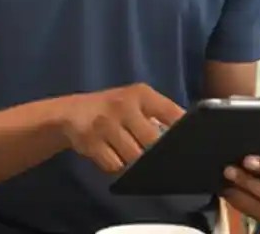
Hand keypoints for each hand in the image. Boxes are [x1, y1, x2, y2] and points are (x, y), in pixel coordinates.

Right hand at [60, 83, 184, 173]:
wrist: (70, 113)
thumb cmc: (112, 109)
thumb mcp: (136, 102)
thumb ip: (159, 115)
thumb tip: (185, 137)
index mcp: (142, 94)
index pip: (172, 112)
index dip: (183, 130)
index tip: (190, 143)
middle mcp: (124, 105)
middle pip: (153, 141)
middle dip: (155, 152)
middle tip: (152, 154)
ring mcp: (105, 123)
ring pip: (134, 157)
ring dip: (134, 161)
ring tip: (127, 151)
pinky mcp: (90, 142)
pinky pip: (114, 165)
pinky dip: (116, 166)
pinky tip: (111, 155)